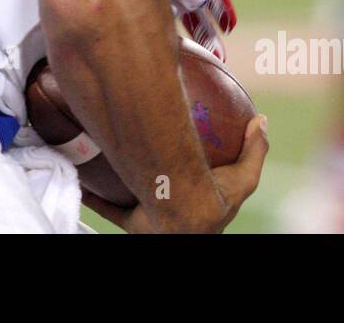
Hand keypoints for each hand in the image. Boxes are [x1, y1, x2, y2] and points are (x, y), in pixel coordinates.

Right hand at [82, 115, 268, 233]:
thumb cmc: (214, 198)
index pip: (195, 194)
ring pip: (131, 198)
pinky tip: (83, 178)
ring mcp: (149, 219)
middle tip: (139, 148)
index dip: (192, 180)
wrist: (183, 215)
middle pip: (158, 194)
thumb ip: (256, 148)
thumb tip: (260, 119)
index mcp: (198, 208)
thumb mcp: (245, 175)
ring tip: (109, 159)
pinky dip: (95, 195)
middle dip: (150, 178)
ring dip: (121, 184)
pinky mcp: (131, 224)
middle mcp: (171, 213)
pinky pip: (108, 208)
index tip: (185, 158)